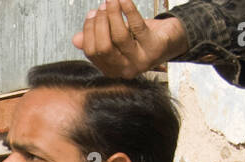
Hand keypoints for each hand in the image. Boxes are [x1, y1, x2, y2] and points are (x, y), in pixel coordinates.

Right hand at [72, 0, 188, 79]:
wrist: (168, 41)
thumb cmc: (140, 40)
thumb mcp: (115, 40)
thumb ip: (96, 40)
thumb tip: (75, 39)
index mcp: (112, 70)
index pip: (92, 52)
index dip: (89, 31)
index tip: (92, 14)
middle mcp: (125, 70)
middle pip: (104, 47)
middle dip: (100, 23)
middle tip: (102, 7)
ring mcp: (140, 60)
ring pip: (119, 36)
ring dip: (113, 14)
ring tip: (111, 0)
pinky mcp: (154, 47)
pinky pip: (137, 26)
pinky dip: (129, 10)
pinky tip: (123, 0)